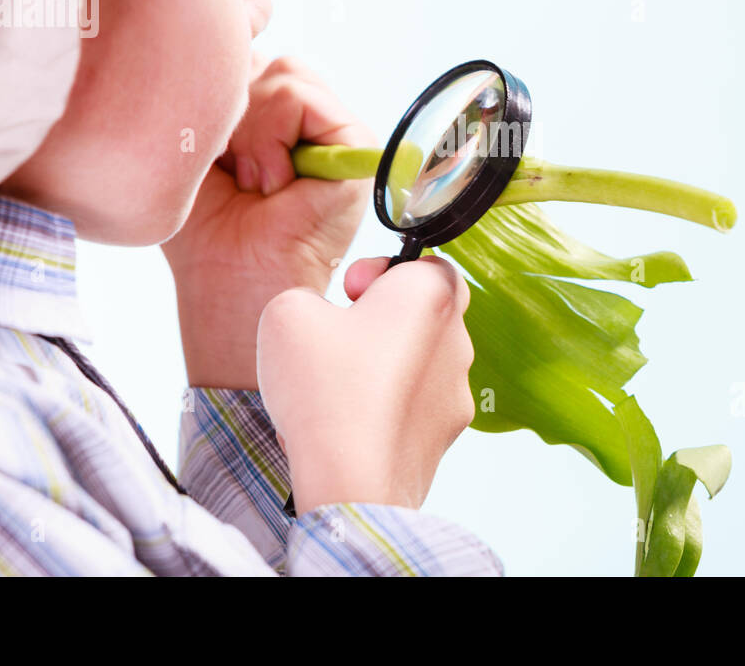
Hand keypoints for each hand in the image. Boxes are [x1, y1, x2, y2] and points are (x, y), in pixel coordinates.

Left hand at [162, 55, 376, 388]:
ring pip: (284, 72)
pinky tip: (274, 185)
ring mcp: (337, 135)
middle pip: (267, 59)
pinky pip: (300, 97)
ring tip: (254, 182)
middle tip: (233, 174)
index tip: (214, 146)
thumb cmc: (206, 230)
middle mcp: (312, 123)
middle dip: (232, 112)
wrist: (231, 281)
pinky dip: (271, 139)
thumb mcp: (197, 140)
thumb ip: (221, 84)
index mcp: (276, 117)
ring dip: (251, 131)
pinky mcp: (356, 148)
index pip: (253, 54)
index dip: (225, 82)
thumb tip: (236, 38)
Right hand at [257, 254, 476, 513]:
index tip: (348, 293)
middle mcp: (457, 339)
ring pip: (414, 365)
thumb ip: (306, 297)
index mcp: (432, 295)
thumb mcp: (287, 312)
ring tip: (333, 392)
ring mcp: (457, 392)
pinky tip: (345, 428)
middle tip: (335, 342)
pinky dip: (383, 411)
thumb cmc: (326, 390)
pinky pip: (412, 409)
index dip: (381, 271)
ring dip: (377, 369)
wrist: (351, 482)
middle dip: (374, 324)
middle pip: (417, 316)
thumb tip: (319, 317)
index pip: (425, 263)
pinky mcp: (445, 437)